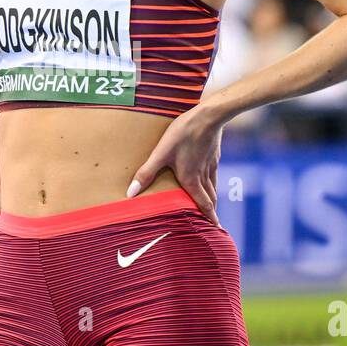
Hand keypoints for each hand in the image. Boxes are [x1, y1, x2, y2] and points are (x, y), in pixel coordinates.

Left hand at [127, 106, 222, 224]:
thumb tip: (131, 193)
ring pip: (213, 187)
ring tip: (211, 207)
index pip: (203, 204)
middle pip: (210, 199)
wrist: (208, 116)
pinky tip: (209, 179)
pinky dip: (212, 183)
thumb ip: (146, 173)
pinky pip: (213, 174)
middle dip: (211, 213)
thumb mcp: (161, 153)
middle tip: (214, 224)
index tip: (215, 229)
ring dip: (212, 199)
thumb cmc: (183, 134)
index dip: (209, 218)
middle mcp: (202, 176)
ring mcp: (210, 165)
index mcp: (191, 179)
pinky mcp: (213, 155)